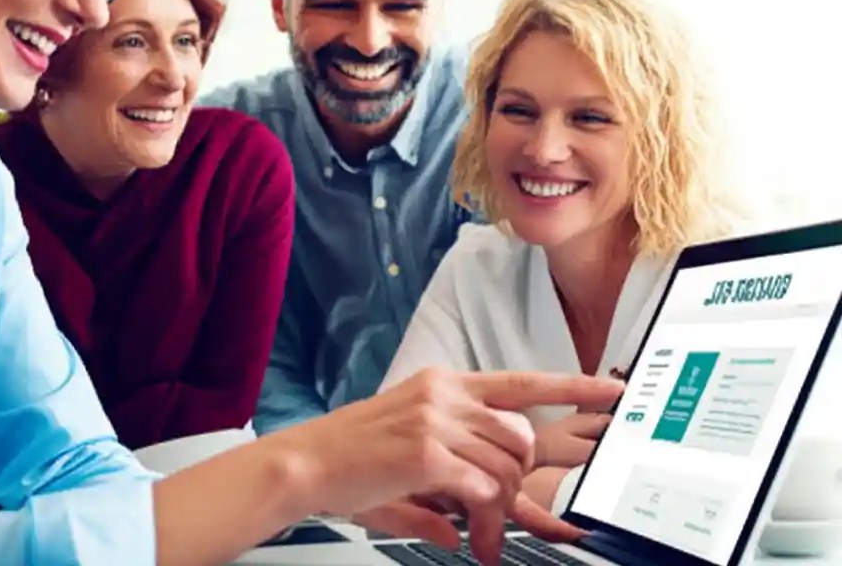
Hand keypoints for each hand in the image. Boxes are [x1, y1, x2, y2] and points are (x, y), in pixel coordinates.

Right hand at [269, 368, 621, 565]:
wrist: (303, 463)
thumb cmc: (348, 459)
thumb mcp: (406, 455)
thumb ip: (452, 481)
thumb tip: (475, 525)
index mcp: (442, 384)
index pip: (521, 381)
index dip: (573, 386)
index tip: (613, 391)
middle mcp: (444, 394)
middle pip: (522, 435)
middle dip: (521, 482)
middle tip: (502, 516)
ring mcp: (437, 420)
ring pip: (508, 465)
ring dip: (503, 510)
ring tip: (483, 535)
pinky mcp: (428, 452)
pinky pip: (483, 489)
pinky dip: (485, 520)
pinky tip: (469, 533)